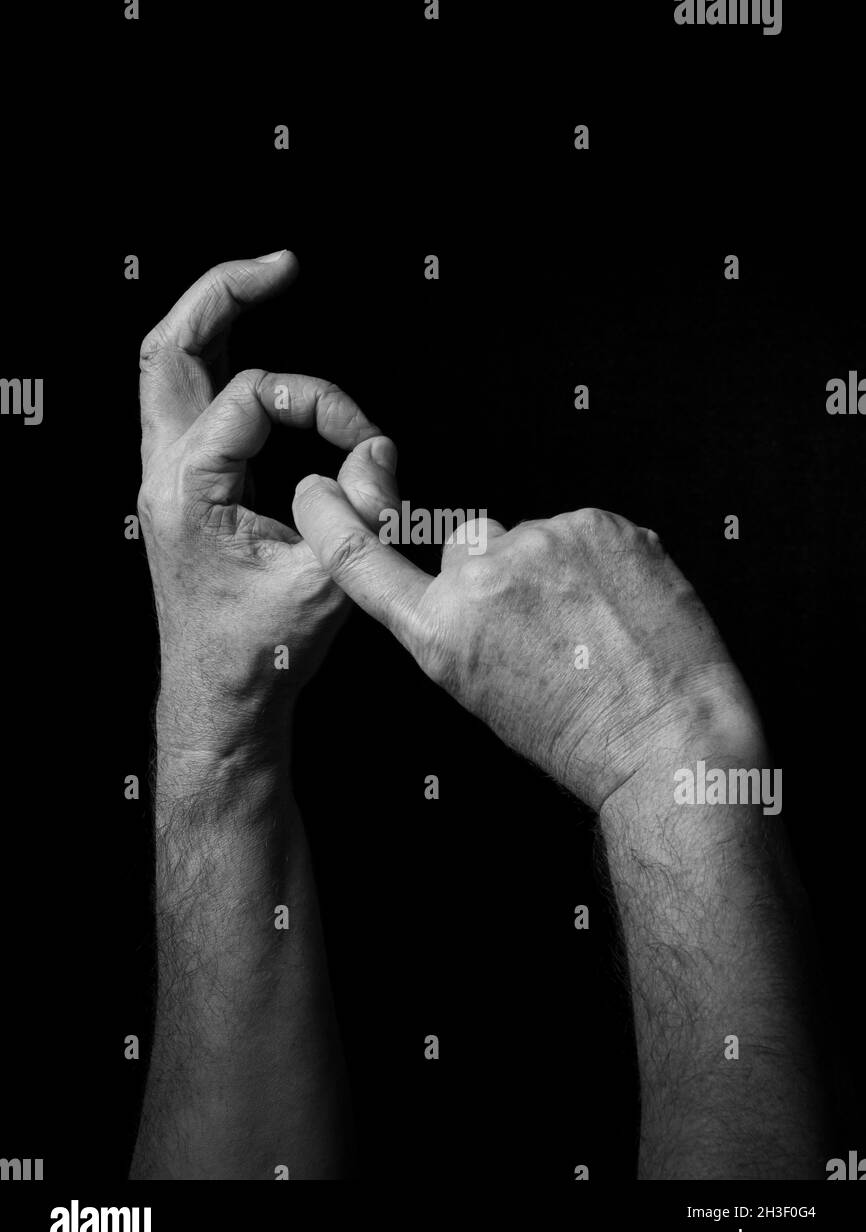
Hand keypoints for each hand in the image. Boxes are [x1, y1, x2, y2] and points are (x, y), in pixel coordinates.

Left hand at [138, 252, 398, 754]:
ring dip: (213, 323)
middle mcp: (165, 475)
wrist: (223, 703)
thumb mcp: (326, 586)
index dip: (324, 402)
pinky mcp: (186, 492)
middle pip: (169, 349)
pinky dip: (225, 369)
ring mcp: (169, 481)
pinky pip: (193, 405)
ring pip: (169, 370)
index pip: (258, 395)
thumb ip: (363, 514)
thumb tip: (378, 454)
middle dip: (222, 294)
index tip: (368, 444)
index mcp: (187, 488)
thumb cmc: (261, 657)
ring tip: (264, 286)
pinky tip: (261, 362)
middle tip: (281, 266)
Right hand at [291, 467, 764, 809]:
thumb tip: (474, 574)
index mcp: (441, 632)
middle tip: (550, 624)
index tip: (314, 491)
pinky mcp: (599, 523)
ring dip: (557, 563)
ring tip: (598, 625)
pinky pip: (586, 529)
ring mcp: (542, 541)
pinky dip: (603, 558)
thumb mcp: (484, 693)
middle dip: (497, 568)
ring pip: (534, 535)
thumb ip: (459, 626)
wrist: (668, 740)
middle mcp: (479, 577)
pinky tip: (624, 605)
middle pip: (468, 541)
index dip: (332, 519)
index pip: (364, 560)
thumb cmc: (580, 738)